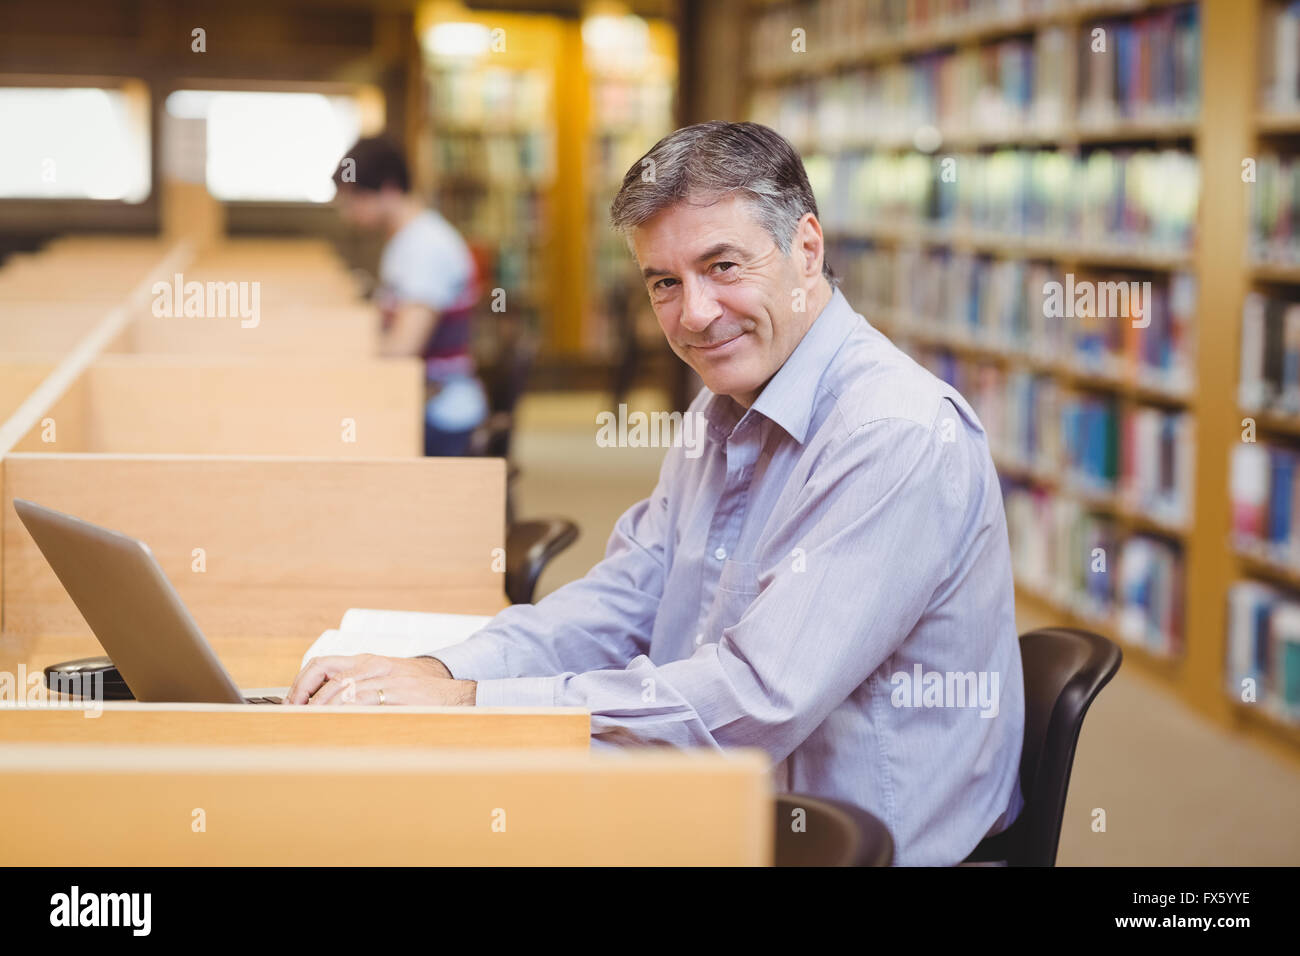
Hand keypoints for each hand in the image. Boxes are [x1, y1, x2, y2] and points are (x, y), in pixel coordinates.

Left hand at [285, 654, 474, 705]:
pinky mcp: (396, 693)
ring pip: (340, 685)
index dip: (302, 682)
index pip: (323, 664)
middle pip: (324, 670)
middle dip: (303, 693)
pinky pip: (362, 700)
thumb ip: (360, 692)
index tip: (291, 702)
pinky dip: (343, 711)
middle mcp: (374, 665)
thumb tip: (326, 710)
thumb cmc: (420, 694)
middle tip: (293, 714)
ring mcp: (385, 677)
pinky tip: (334, 723)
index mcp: (369, 661)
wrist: (456, 695)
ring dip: (319, 705)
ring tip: (308, 722)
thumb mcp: (387, 683)